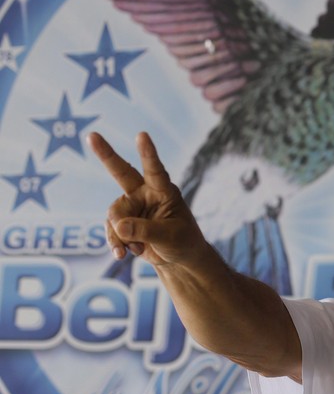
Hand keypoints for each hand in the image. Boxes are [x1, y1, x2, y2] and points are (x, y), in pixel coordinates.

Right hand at [88, 131, 207, 266]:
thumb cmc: (182, 242)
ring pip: (114, 214)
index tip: (142, 135)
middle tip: (91, 136)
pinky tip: (122, 254)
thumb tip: (119, 227)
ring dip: (120, 235)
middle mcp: (145, 194)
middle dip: (106, 154)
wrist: (178, 258)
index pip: (155, 170)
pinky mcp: (122, 221)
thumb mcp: (168, 237)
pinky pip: (110, 229)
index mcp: (164, 191)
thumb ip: (145, 231)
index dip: (148, 154)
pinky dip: (115, 243)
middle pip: (122, 172)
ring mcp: (132, 206)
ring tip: (134, 249)